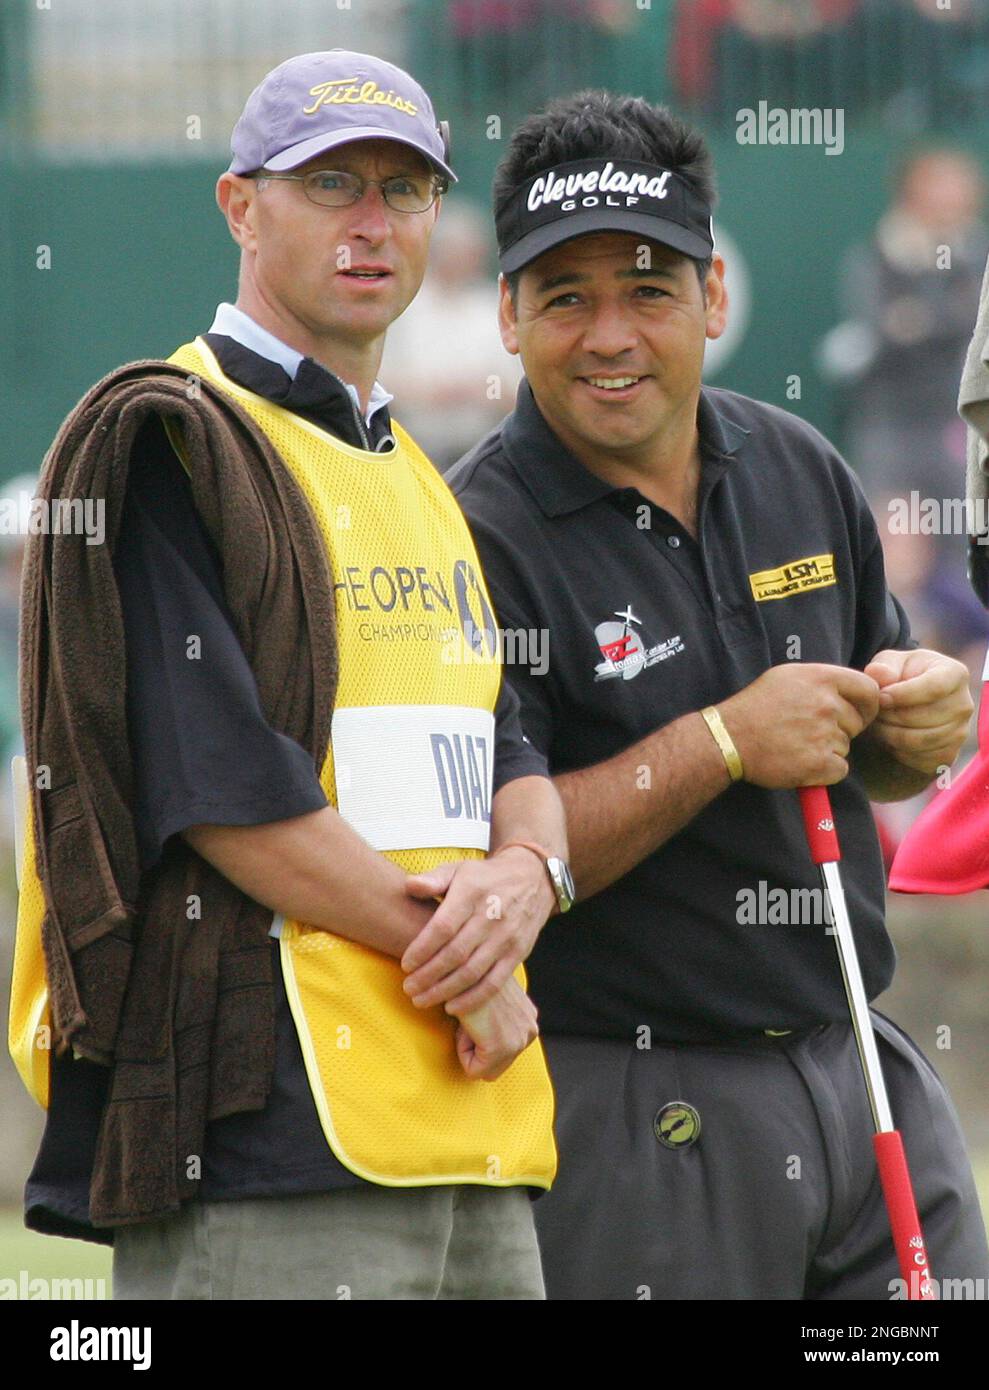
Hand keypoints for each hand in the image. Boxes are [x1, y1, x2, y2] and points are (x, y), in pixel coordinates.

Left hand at [399, 848, 555, 1013]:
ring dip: (444, 991)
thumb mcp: (459, 870)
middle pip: (455, 954)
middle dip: (428, 976)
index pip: (443, 927)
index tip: (405, 965)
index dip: (422, 949)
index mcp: (471, 893)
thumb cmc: (484, 878)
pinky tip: (451, 1007)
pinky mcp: (518, 954)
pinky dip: (472, 999)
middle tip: (408, 988)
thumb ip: (433, 879)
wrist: (532, 880)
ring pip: (472, 972)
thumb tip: (410, 885)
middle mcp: (491, 916)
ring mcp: (506, 938)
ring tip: (421, 1000)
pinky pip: (494, 983)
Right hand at [450, 974, 539, 1081]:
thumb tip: (481, 1035)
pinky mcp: (499, 1048)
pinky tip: (468, 1023)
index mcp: (529, 1019)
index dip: (479, 1038)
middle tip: (472, 1018)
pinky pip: (473, 1069)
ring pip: (483, 1069)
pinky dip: (462, 1050)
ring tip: (471, 1019)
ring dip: (468, 1046)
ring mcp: (518, 1041)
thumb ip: (496, 1017)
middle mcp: (530, 1031)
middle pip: (496, 1067)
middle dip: (476, 1047)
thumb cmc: (469, 978)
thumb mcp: (491, 998)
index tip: (477, 1013)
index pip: (502, 1055)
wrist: (463, 965)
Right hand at [719, 662, 880, 787]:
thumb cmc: (755, 707)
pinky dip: (824, 771)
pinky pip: (839, 769)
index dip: (867, 705)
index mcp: (821, 678)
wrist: (729, 738)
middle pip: (857, 722)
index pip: (869, 690)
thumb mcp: (787, 676)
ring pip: (846, 746)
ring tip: (797, 745)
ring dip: (828, 750)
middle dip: (841, 730)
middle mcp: (827, 704)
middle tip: (809, 732)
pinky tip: (801, 762)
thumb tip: (849, 691)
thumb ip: (822, 680)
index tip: (858, 714)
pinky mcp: (820, 763)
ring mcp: (825, 734)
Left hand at [862, 648, 972, 775]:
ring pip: (920, 741)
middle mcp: (964, 705)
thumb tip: (878, 674)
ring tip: (880, 723)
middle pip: (925, 718)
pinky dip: (898, 751)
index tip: (880, 698)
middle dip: (892, 716)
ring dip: (891, 735)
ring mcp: (960, 733)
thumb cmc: (900, 677)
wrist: (908, 703)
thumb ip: (883, 667)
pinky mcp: (949, 755)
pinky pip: (920, 760)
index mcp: (955, 674)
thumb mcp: (890, 663)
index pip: (934, 688)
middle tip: (876, 711)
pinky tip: (890, 737)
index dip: (903, 695)